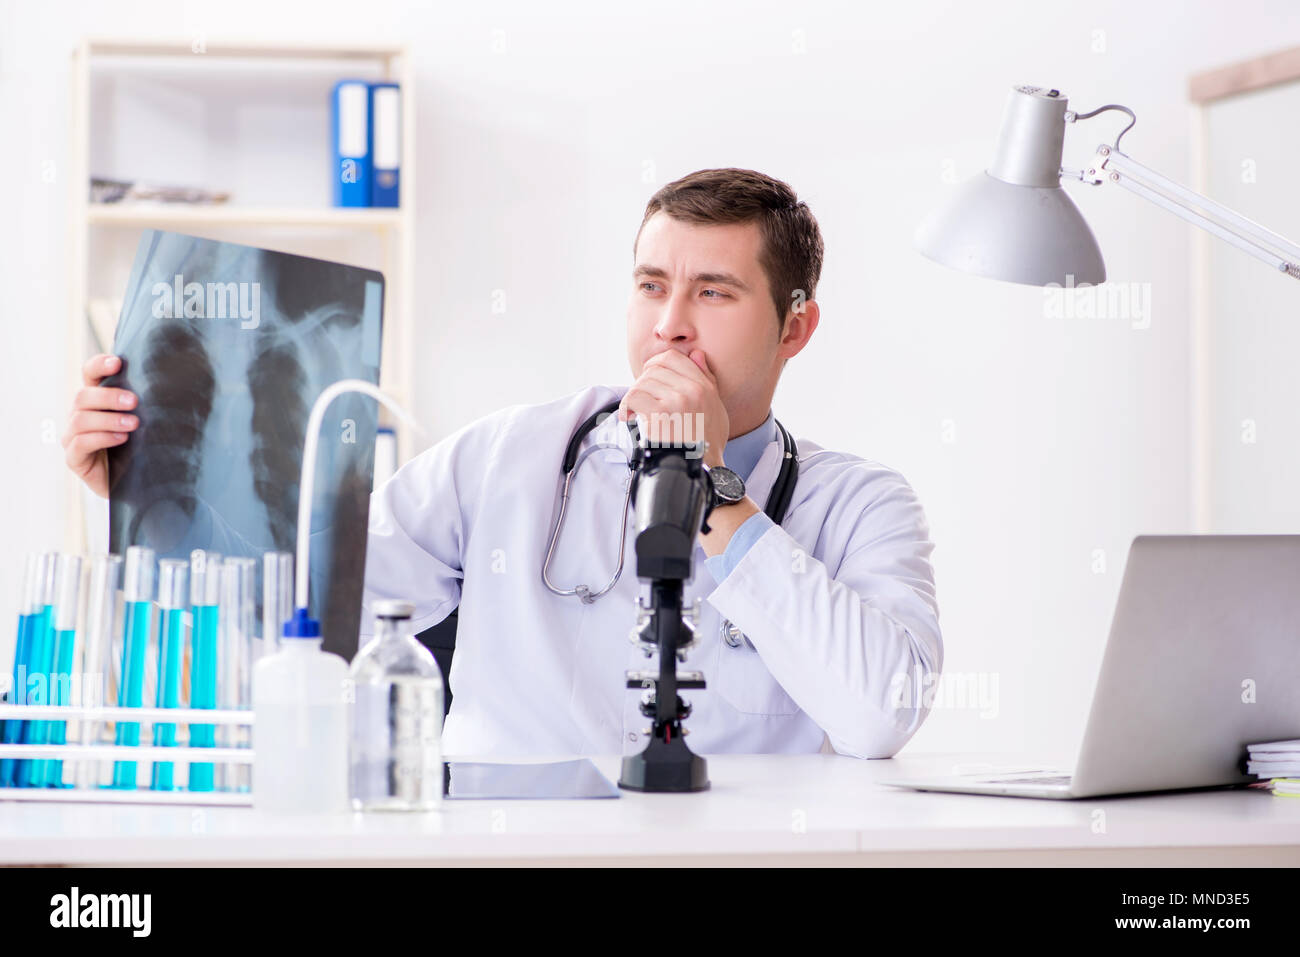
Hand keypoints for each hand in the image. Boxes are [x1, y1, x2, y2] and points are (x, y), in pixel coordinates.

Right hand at [62, 354, 138, 497]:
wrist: (141, 486)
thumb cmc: (144, 448)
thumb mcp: (150, 421)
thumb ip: (151, 402)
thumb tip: (178, 381)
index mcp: (97, 400)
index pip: (89, 374)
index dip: (99, 365)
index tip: (118, 363)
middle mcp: (80, 415)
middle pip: (83, 396)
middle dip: (109, 396)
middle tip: (134, 401)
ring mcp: (74, 437)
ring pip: (81, 419)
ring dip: (109, 419)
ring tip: (133, 424)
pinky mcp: (75, 458)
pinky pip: (80, 443)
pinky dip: (102, 438)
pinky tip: (122, 438)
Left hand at [618, 349, 728, 465]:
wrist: (704, 468)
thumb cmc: (708, 441)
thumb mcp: (716, 407)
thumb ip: (707, 379)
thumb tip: (696, 354)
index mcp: (703, 386)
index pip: (672, 357)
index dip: (655, 364)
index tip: (650, 379)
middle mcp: (691, 390)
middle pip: (653, 369)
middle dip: (643, 383)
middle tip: (641, 400)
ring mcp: (675, 402)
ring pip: (641, 383)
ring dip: (635, 397)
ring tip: (636, 412)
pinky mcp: (659, 416)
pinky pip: (633, 398)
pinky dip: (627, 407)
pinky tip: (630, 418)